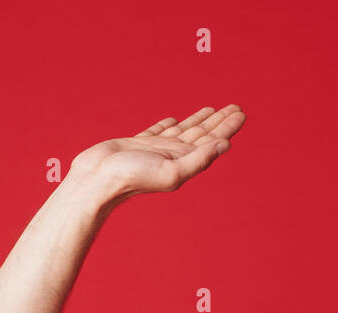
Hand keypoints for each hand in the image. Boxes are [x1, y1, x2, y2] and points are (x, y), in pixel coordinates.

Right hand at [68, 105, 245, 200]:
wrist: (97, 180)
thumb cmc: (131, 178)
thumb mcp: (171, 170)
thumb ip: (198, 159)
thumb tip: (224, 146)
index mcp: (184, 162)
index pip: (212, 141)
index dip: (227, 127)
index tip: (240, 113)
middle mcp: (173, 156)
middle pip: (202, 134)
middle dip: (219, 121)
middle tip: (235, 107)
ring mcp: (156, 150)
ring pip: (183, 131)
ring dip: (199, 120)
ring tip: (212, 109)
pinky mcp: (137, 144)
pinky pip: (157, 132)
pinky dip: (168, 125)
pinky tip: (175, 120)